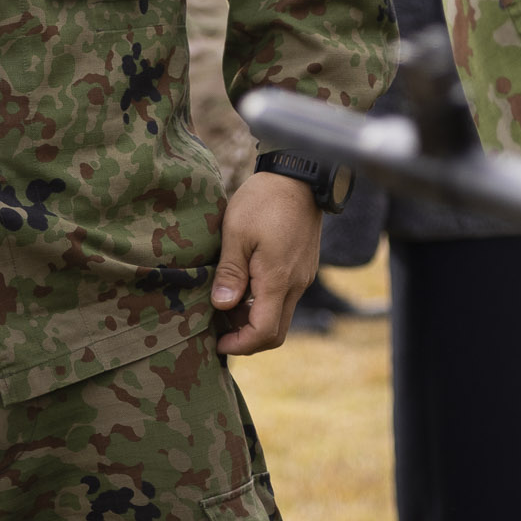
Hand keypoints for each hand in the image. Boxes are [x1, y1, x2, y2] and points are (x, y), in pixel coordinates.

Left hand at [212, 171, 321, 354]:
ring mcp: (303, 276)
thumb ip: (230, 272)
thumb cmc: (264, 200)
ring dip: (253, 318)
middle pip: (275, 332)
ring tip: (226, 299)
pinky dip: (263, 301)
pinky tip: (243, 283)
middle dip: (246, 337)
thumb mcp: (237, 232)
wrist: (299, 175)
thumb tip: (221, 306)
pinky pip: (284, 297)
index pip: (265, 332)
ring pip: (279, 314)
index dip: (240, 345)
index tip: (217, 342)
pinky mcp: (303, 267)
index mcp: (278, 280)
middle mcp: (296, 284)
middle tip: (218, 326)